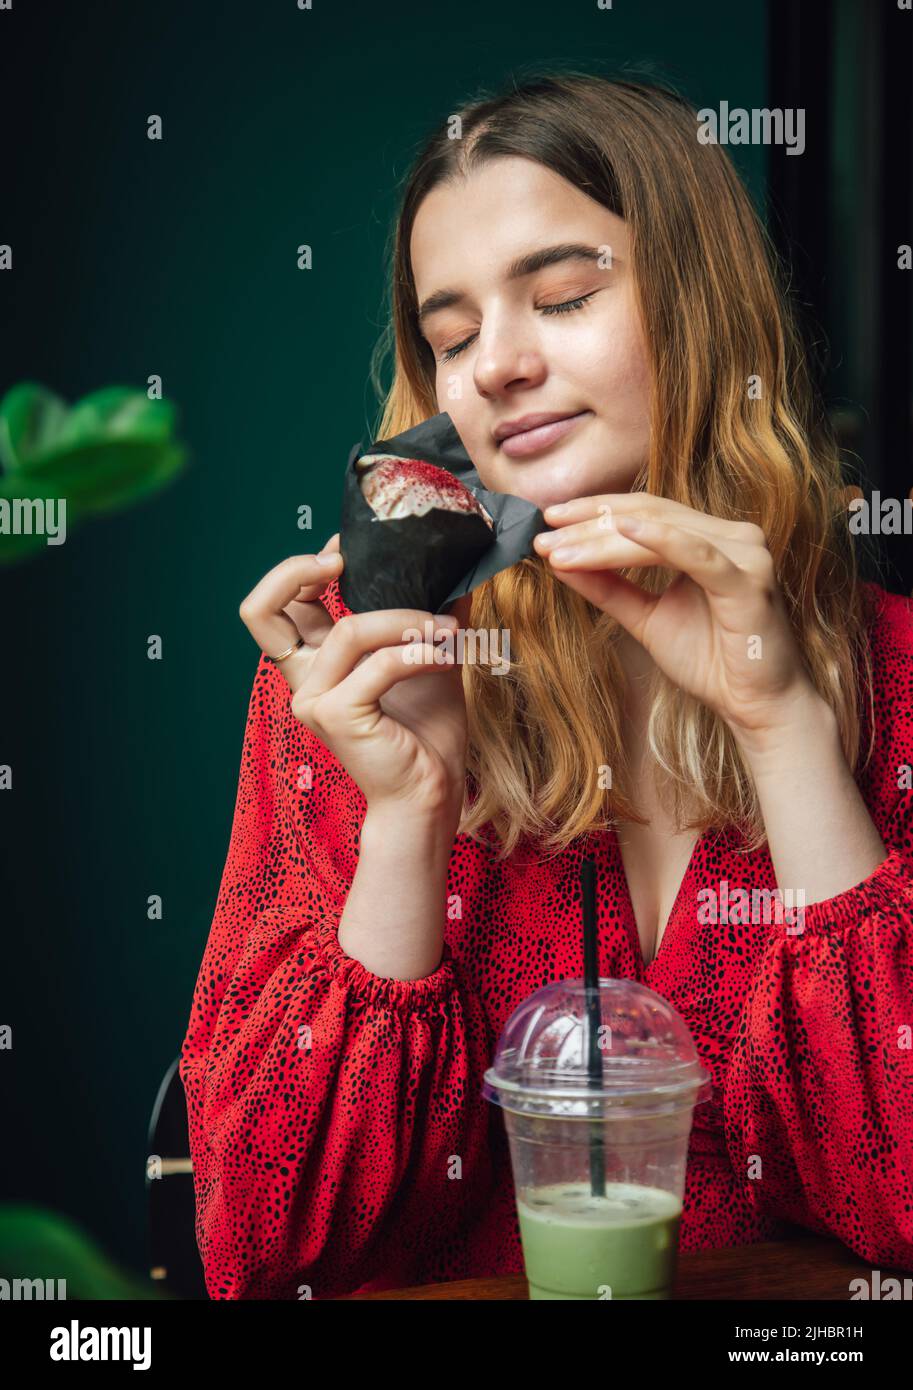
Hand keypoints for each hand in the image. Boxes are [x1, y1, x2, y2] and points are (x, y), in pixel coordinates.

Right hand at [238, 535, 467, 822]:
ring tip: (448, 629)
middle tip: (344, 559)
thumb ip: (429, 612)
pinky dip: (420, 653)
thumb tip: (457, 566)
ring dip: (408, 621)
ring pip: (350, 631)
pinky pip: (380, 664)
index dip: (303, 565)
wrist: (433, 790)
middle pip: (260, 611)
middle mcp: (305, 680)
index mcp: (317, 662)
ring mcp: (315, 700)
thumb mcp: (430, 656)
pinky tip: (450, 654)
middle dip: (295, 570)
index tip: (350, 545)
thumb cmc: (427, 731)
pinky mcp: (338, 716)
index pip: (280, 603)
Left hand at [533, 493, 821, 744]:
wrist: (755, 706)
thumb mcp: (646, 619)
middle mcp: (730, 535)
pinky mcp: (747, 580)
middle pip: (647, 515)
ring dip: (604, 538)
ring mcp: (743, 554)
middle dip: (589, 523)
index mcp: (709, 538)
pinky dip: (659, 538)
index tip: (546, 521)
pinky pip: (697, 553)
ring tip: (560, 547)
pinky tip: (622, 529)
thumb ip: (609, 588)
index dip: (593, 513)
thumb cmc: (711, 661)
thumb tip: (558, 562)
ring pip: (661, 531)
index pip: (643, 512)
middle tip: (543, 532)